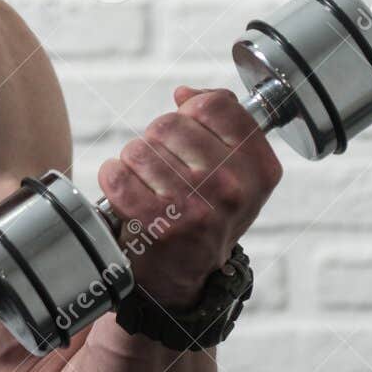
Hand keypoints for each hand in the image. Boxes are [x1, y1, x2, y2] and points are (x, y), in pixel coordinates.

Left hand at [97, 86, 282, 309]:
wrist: (183, 276)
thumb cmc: (206, 214)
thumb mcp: (235, 171)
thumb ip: (221, 121)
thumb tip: (185, 95)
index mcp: (259, 169)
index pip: (216, 106)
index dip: (191, 112)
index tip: (188, 132)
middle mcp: (232, 187)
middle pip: (169, 124)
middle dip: (157, 141)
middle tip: (164, 170)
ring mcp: (195, 207)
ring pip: (139, 148)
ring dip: (134, 162)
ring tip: (148, 185)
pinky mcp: (156, 224)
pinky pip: (116, 175)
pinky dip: (113, 179)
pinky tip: (126, 193)